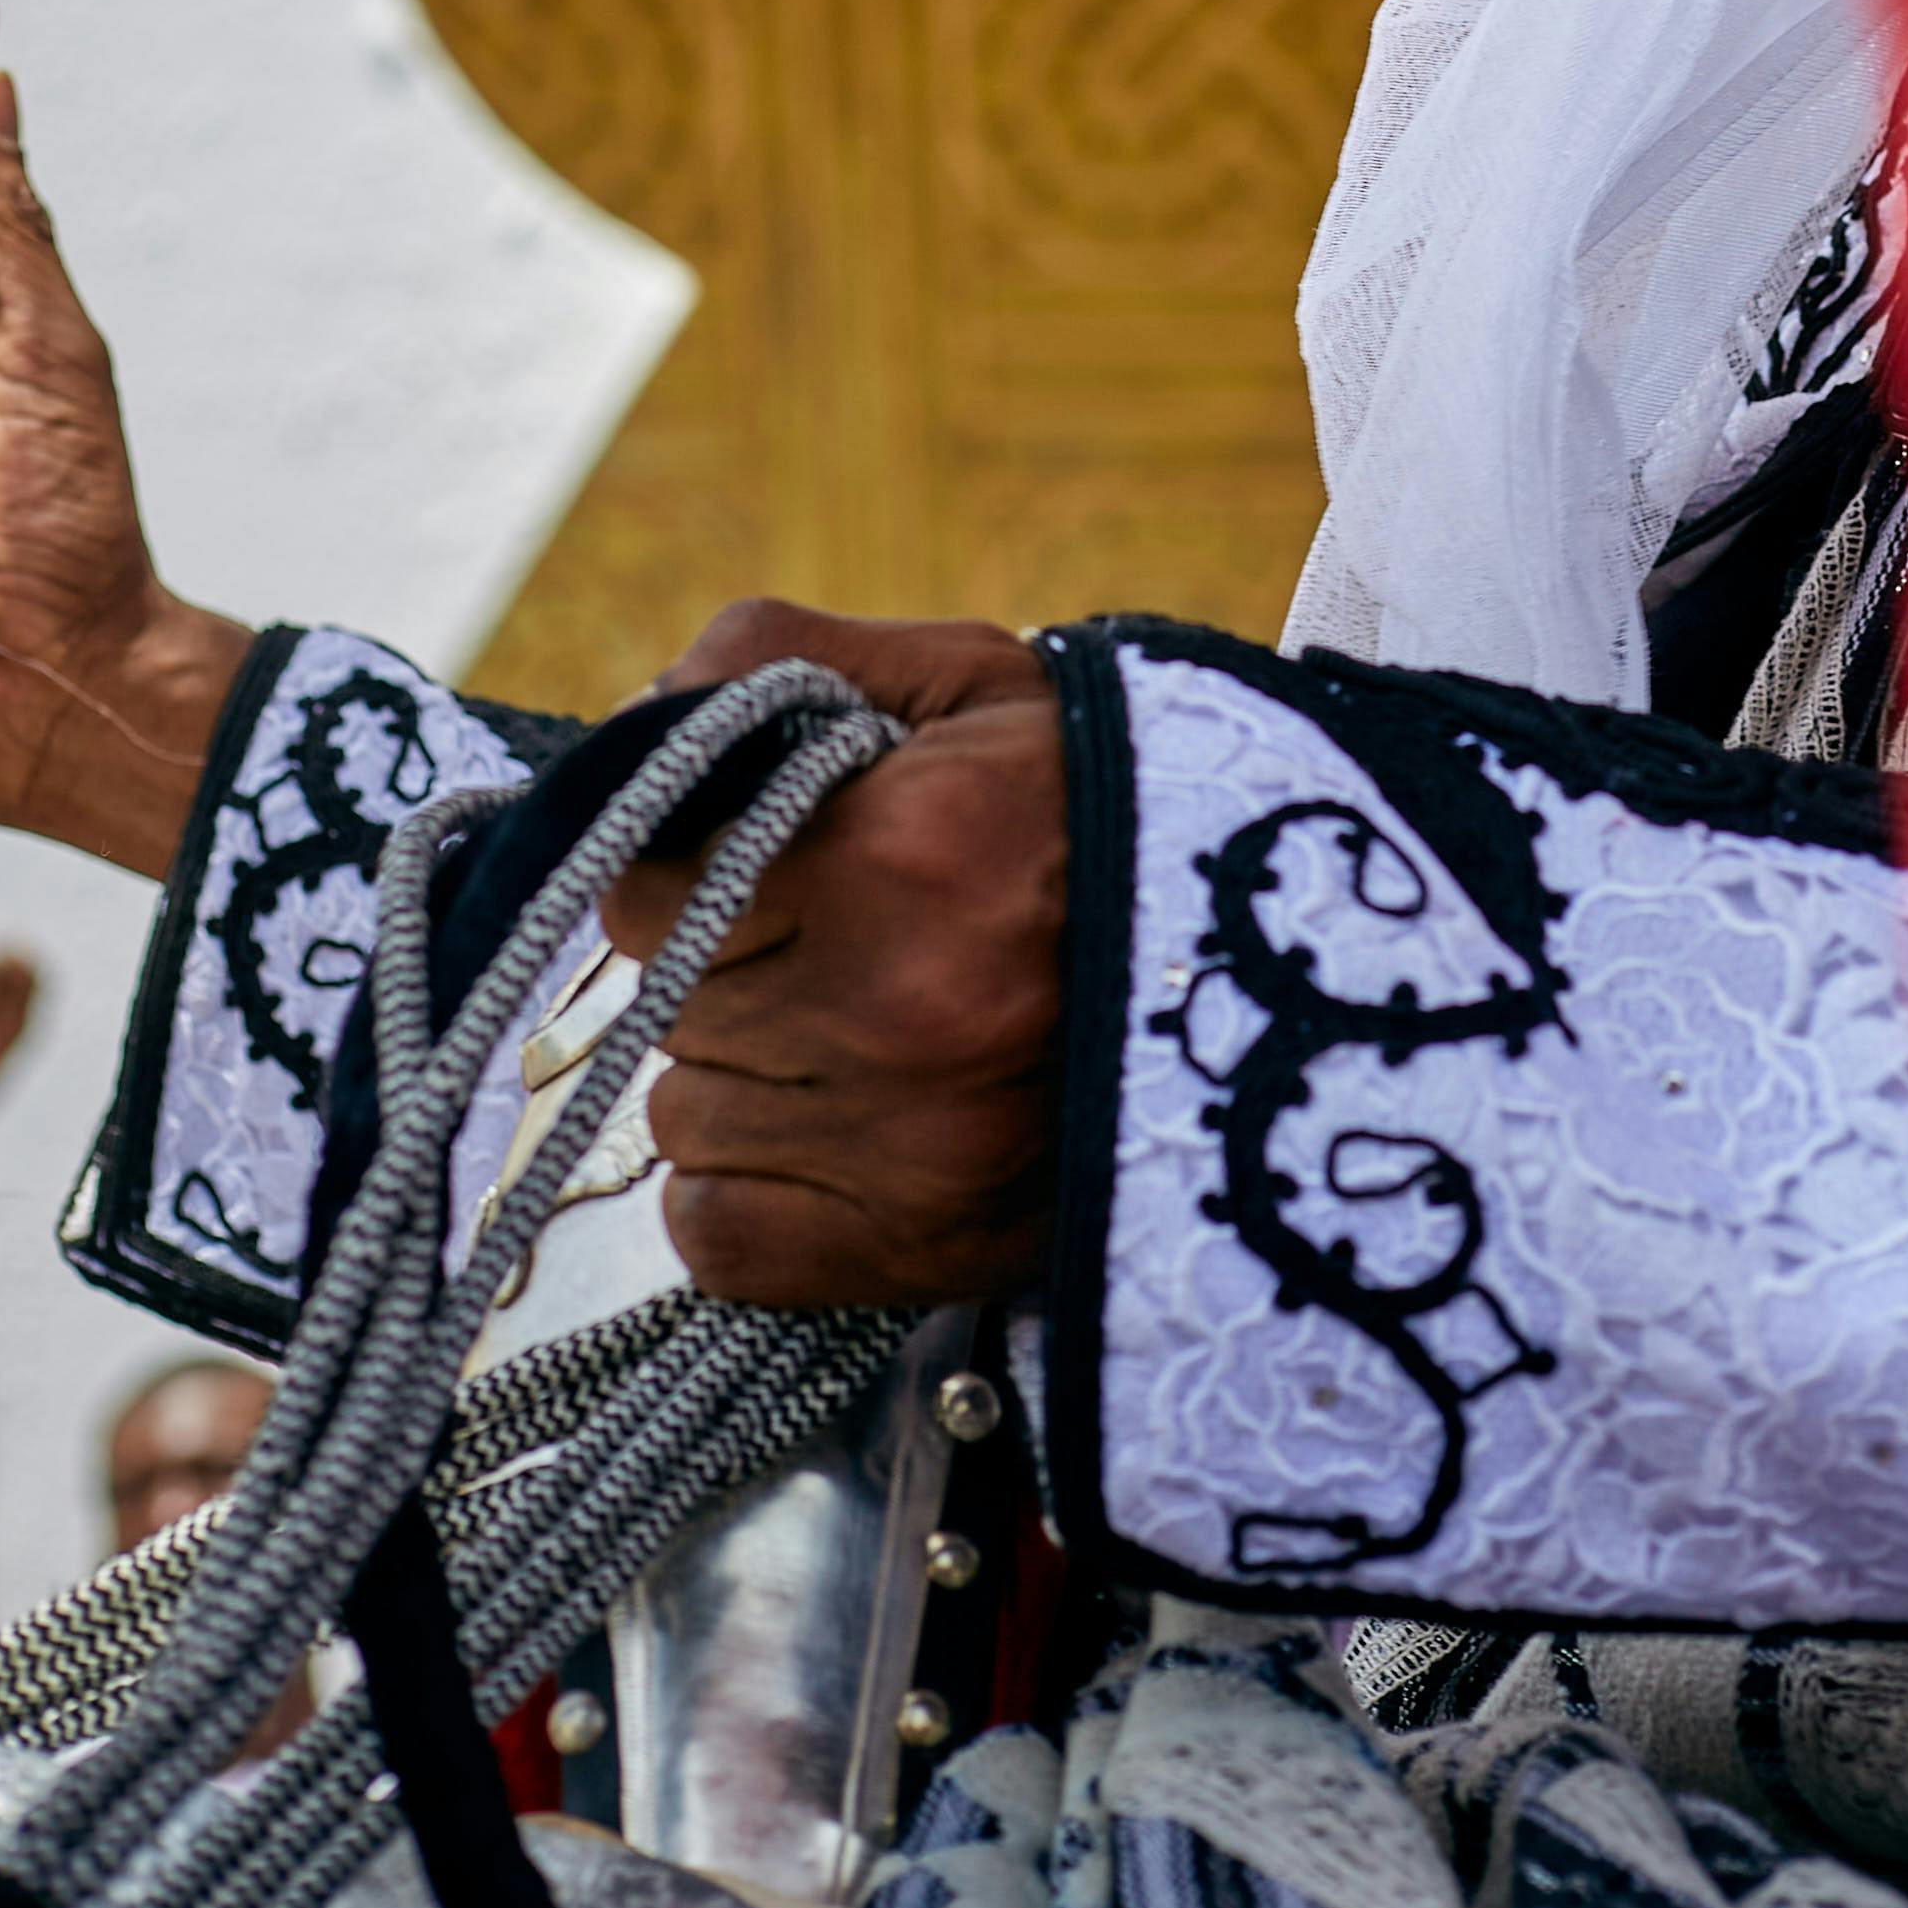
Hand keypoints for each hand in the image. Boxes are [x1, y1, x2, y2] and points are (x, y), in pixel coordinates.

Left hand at [600, 601, 1066, 1308]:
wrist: (1281, 969)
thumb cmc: (1100, 803)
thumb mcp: (968, 678)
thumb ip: (779, 658)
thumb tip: (626, 717)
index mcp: (897, 851)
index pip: (648, 882)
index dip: (686, 860)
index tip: (756, 856)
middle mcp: (891, 1008)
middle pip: (670, 1000)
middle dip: (727, 958)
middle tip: (830, 932)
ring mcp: (906, 1147)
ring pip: (685, 1116)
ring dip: (744, 1071)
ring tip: (859, 1026)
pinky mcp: (918, 1249)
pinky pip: (716, 1234)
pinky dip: (747, 1186)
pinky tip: (835, 1126)